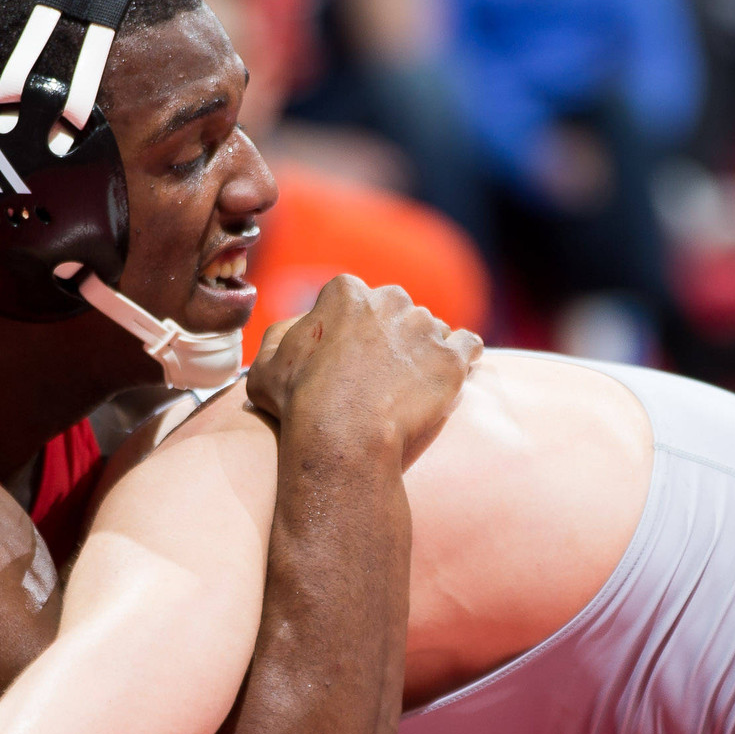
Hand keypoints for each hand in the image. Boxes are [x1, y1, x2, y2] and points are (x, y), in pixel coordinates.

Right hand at [248, 275, 481, 464]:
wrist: (341, 440)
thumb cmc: (298, 406)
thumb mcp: (265, 367)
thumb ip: (281, 339)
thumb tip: (294, 333)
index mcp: (345, 293)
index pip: (357, 299)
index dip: (353, 330)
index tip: (351, 358)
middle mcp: (390, 300)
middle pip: (398, 310)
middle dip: (392, 335)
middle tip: (382, 374)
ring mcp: (425, 328)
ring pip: (433, 329)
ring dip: (425, 351)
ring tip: (412, 386)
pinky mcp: (452, 359)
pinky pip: (469, 346)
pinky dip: (463, 359)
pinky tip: (452, 376)